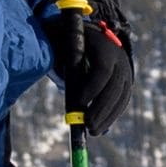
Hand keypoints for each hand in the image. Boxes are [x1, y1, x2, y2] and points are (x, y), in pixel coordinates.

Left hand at [38, 0, 135, 128]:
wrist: (93, 35)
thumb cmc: (70, 38)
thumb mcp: (61, 39)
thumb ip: (54, 51)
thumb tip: (39, 66)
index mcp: (103, 45)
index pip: (102, 69)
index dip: (92, 87)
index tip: (80, 102)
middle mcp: (119, 58)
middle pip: (114, 87)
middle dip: (101, 108)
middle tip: (87, 126)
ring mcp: (126, 71)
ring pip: (121, 97)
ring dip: (108, 116)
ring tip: (93, 132)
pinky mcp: (126, 82)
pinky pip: (122, 101)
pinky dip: (112, 115)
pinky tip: (100, 128)